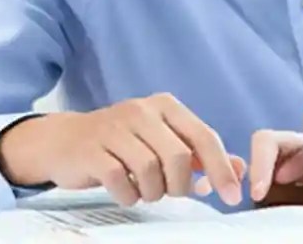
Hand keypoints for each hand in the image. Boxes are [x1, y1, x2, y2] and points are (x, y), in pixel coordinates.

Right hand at [0, 93, 246, 206]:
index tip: (232, 196)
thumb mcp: (162, 141)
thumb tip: (239, 169)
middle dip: (180, 185)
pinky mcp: (92, 150)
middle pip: (178, 157)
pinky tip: (125, 191)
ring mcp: (114, 128)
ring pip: (151, 171)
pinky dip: (129, 195)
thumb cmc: (122, 143)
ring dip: (152, 192)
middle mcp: (141, 110)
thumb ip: (199, 154)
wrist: (64, 141)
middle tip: (168, 191)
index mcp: (164, 106)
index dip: (221, 169)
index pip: (203, 136)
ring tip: (144, 190)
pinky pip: (121, 181)